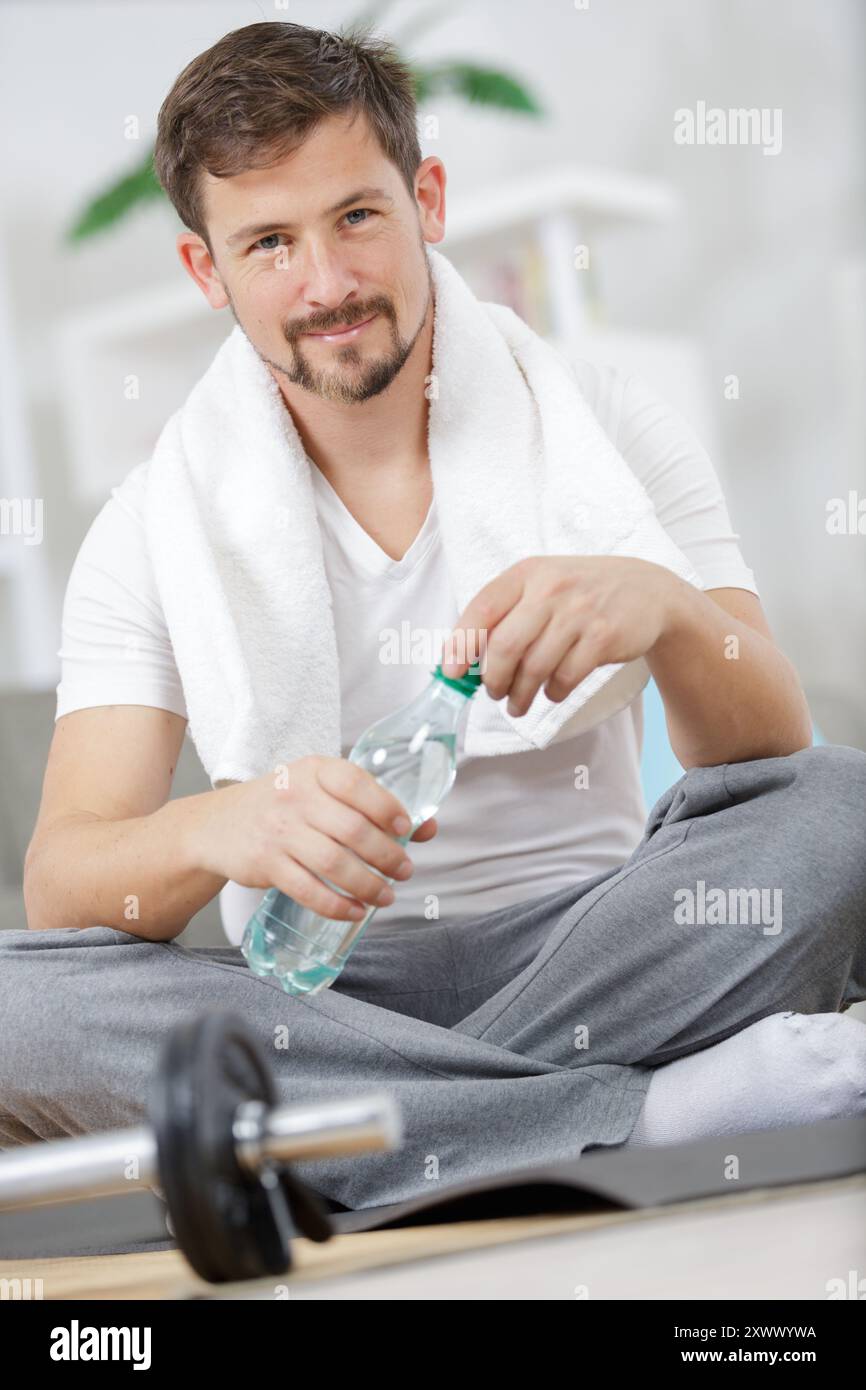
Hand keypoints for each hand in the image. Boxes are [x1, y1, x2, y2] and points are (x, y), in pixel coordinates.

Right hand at [188, 755, 436, 921]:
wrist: (216, 825)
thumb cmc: (282, 804)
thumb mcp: (320, 790)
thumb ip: (370, 804)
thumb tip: (427, 828)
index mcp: (314, 770)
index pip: (356, 783)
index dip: (387, 807)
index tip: (406, 828)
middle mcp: (295, 796)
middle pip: (353, 830)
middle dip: (387, 856)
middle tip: (404, 870)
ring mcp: (278, 831)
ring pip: (334, 864)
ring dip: (368, 885)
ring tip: (386, 895)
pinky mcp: (265, 863)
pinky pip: (308, 890)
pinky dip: (337, 905)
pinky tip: (356, 911)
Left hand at [440, 555, 684, 715]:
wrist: (648, 591)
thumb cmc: (581, 592)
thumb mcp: (543, 584)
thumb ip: (508, 612)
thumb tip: (466, 658)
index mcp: (527, 573)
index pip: (482, 609)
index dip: (461, 645)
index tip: (452, 673)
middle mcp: (551, 588)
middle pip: (505, 647)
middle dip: (493, 680)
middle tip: (494, 694)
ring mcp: (579, 612)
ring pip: (534, 668)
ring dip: (520, 695)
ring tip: (517, 704)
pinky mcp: (604, 637)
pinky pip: (565, 677)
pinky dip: (553, 693)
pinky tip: (553, 692)